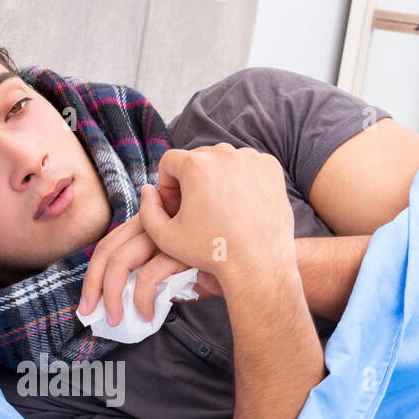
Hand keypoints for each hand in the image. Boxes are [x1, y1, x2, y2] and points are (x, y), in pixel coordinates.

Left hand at [79, 213, 221, 325]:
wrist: (255, 265)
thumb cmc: (218, 267)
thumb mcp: (177, 272)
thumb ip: (155, 278)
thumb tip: (130, 300)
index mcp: (149, 222)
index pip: (109, 243)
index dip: (93, 274)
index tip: (89, 301)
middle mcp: (155, 221)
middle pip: (108, 249)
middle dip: (92, 284)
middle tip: (89, 313)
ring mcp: (167, 231)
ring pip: (121, 260)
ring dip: (112, 295)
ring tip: (114, 319)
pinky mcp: (180, 248)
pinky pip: (148, 276)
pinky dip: (141, 300)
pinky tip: (145, 316)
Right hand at [138, 143, 296, 294]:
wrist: (258, 264)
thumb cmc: (213, 252)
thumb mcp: (166, 237)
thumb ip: (147, 210)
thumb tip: (149, 190)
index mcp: (197, 166)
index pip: (169, 161)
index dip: (167, 185)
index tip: (176, 206)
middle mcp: (225, 154)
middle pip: (197, 158)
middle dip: (192, 181)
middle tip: (197, 210)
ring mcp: (251, 158)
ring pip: (222, 161)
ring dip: (216, 179)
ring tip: (220, 210)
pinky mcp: (270, 167)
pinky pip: (247, 166)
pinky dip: (241, 181)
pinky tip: (240, 207)